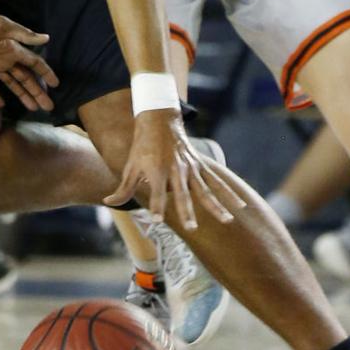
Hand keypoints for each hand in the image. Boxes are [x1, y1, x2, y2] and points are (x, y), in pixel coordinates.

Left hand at [0, 6, 58, 112]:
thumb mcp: (4, 27)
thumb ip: (24, 35)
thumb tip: (47, 38)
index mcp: (14, 50)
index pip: (34, 64)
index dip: (45, 73)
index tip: (56, 84)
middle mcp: (6, 59)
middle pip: (25, 78)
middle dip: (37, 91)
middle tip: (48, 106)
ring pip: (11, 83)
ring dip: (22, 95)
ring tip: (32, 108)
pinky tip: (1, 105)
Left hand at [105, 110, 242, 229]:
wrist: (160, 121)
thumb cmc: (142, 147)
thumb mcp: (129, 166)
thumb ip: (123, 188)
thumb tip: (108, 203)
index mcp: (156, 171)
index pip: (155, 192)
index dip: (156, 205)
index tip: (156, 219)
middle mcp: (175, 170)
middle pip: (182, 194)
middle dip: (186, 211)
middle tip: (191, 228)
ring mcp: (191, 168)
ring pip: (205, 190)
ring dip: (216, 206)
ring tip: (227, 221)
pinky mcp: (200, 166)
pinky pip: (216, 182)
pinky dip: (229, 193)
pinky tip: (241, 206)